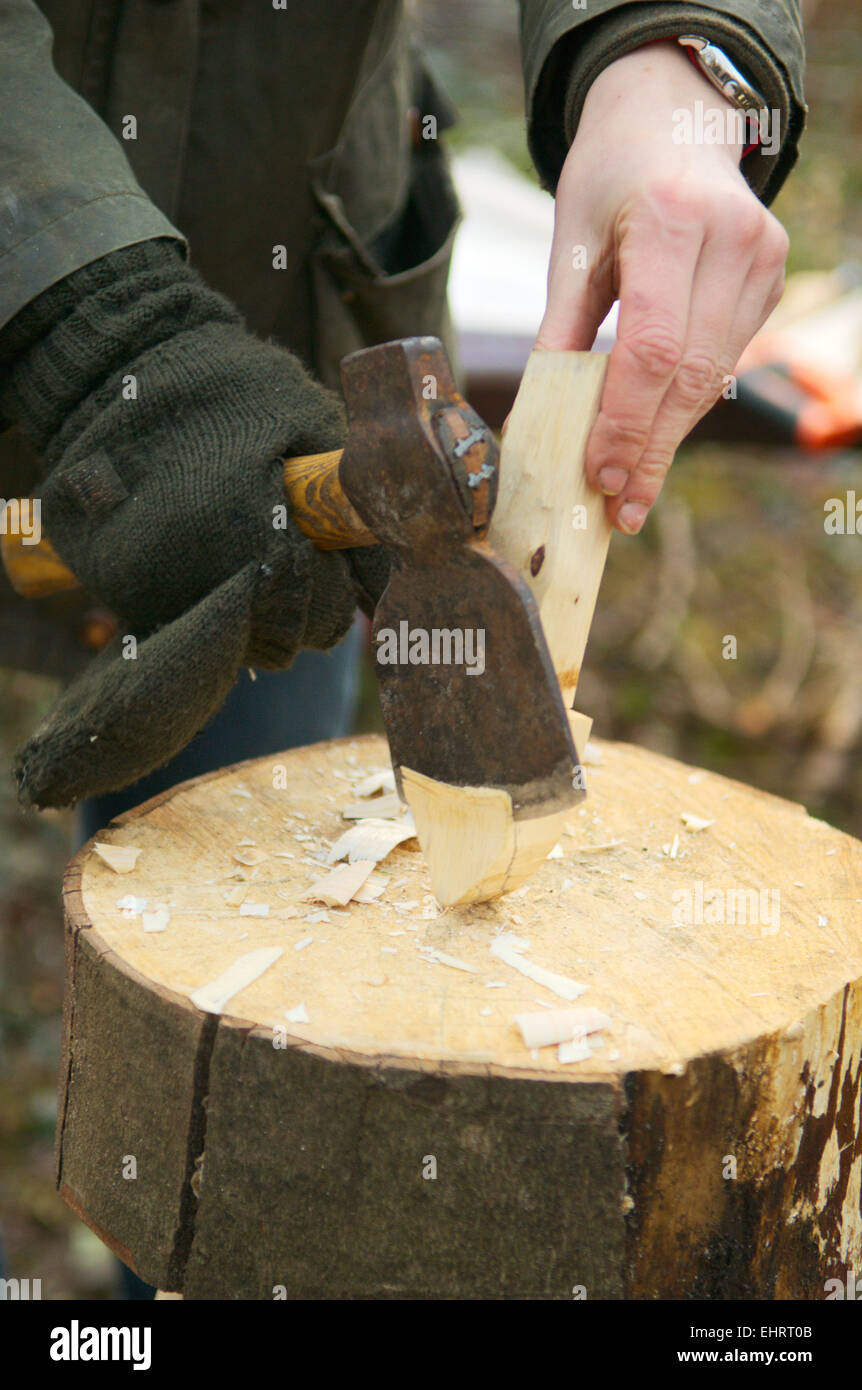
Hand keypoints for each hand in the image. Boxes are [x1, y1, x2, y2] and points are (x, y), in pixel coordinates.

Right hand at [4, 240, 388, 806]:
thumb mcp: (312, 425)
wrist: (122, 365)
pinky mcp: (118, 592)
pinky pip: (187, 623)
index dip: (335, 588)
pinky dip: (209, 601)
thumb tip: (404, 566)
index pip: (317, 614)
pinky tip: (211, 551)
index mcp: (249, 534)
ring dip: (257, 609)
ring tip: (252, 546)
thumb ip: (354, 502)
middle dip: (302, 605)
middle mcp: (193, 577)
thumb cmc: (231, 387)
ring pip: (235, 641)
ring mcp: (147, 592)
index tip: (331, 555)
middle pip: (279, 640)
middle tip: (296, 553)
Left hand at [538, 41, 788, 533]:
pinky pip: (724, 360)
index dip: (625, 422)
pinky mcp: (772, 276)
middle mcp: (732, 238)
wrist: (673, 115)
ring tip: (633, 490)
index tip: (600, 476)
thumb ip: (561, 330)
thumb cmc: (611, 176)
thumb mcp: (572, 242)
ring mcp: (763, 257)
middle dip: (650, 450)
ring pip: (713, 377)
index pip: (652, 348)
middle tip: (620, 509)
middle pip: (690, 375)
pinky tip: (657, 436)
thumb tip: (539, 419)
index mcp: (671, 220)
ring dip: (669, 437)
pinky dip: (686, 403)